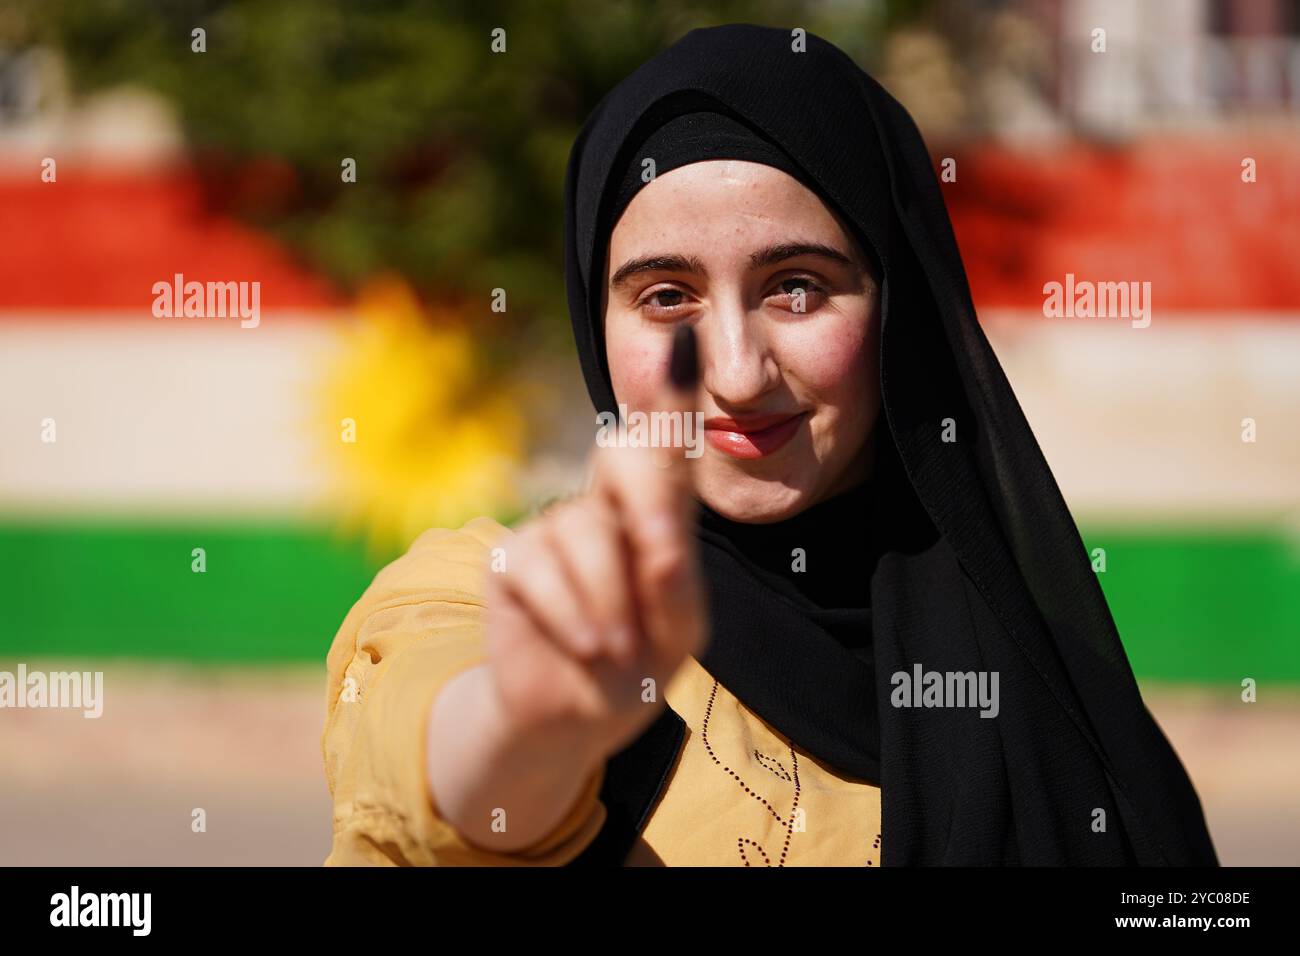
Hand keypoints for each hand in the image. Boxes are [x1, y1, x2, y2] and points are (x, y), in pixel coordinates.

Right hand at [484, 324, 707, 764]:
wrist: (574, 716)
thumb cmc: (638, 662)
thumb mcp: (679, 626)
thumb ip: (676, 579)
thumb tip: (662, 541)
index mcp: (657, 511)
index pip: (665, 444)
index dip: (669, 393)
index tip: (682, 340)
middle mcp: (605, 503)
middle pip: (625, 454)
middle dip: (649, 508)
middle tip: (665, 569)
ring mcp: (552, 525)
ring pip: (586, 533)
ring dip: (612, 603)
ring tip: (619, 649)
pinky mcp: (510, 559)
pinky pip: (542, 570)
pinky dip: (574, 617)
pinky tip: (586, 646)